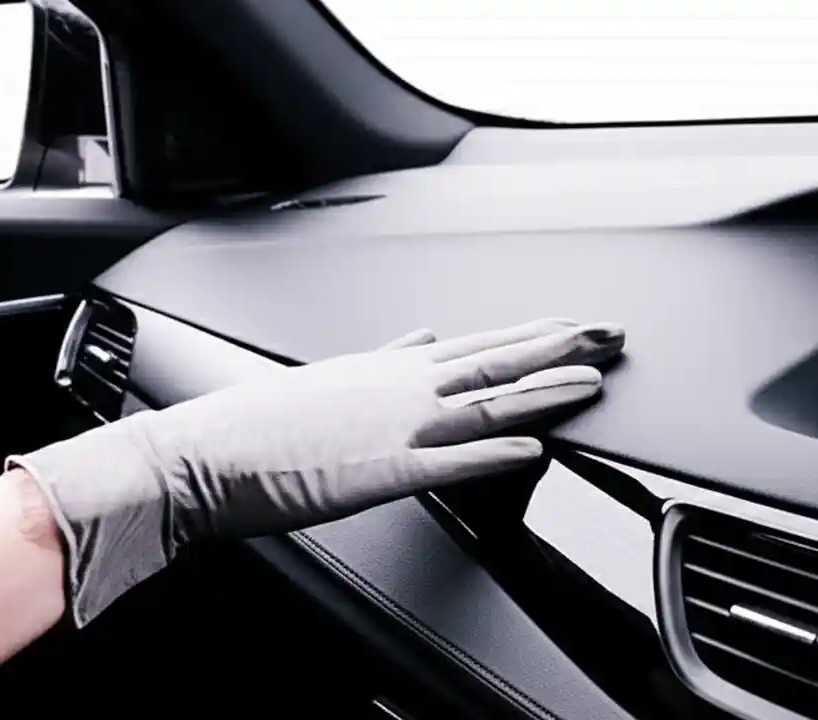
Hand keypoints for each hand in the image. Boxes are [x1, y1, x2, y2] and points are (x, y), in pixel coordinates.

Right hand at [12, 318, 624, 624]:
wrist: (206, 453)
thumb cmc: (259, 421)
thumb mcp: (330, 376)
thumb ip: (385, 356)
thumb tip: (420, 334)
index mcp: (391, 367)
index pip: (480, 344)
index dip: (534, 334)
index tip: (576, 325)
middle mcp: (402, 387)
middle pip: (497, 362)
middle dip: (560, 347)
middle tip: (612, 335)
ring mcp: (396, 425)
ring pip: (487, 402)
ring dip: (545, 390)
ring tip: (594, 378)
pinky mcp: (381, 471)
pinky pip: (452, 462)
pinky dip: (498, 454)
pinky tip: (536, 448)